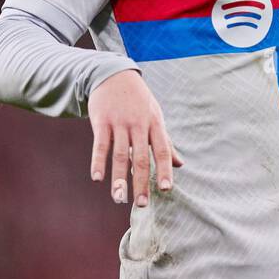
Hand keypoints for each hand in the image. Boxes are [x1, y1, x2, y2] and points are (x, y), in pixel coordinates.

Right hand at [88, 69, 183, 206]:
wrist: (114, 74)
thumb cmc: (139, 101)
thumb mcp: (156, 117)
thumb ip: (166, 142)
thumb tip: (181, 164)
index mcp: (155, 124)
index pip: (162, 150)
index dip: (164, 170)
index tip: (166, 189)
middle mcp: (138, 125)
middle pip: (141, 157)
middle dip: (141, 182)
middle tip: (142, 204)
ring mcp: (119, 123)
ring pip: (120, 154)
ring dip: (119, 178)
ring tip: (119, 198)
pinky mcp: (101, 121)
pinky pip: (100, 144)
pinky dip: (98, 162)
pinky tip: (97, 178)